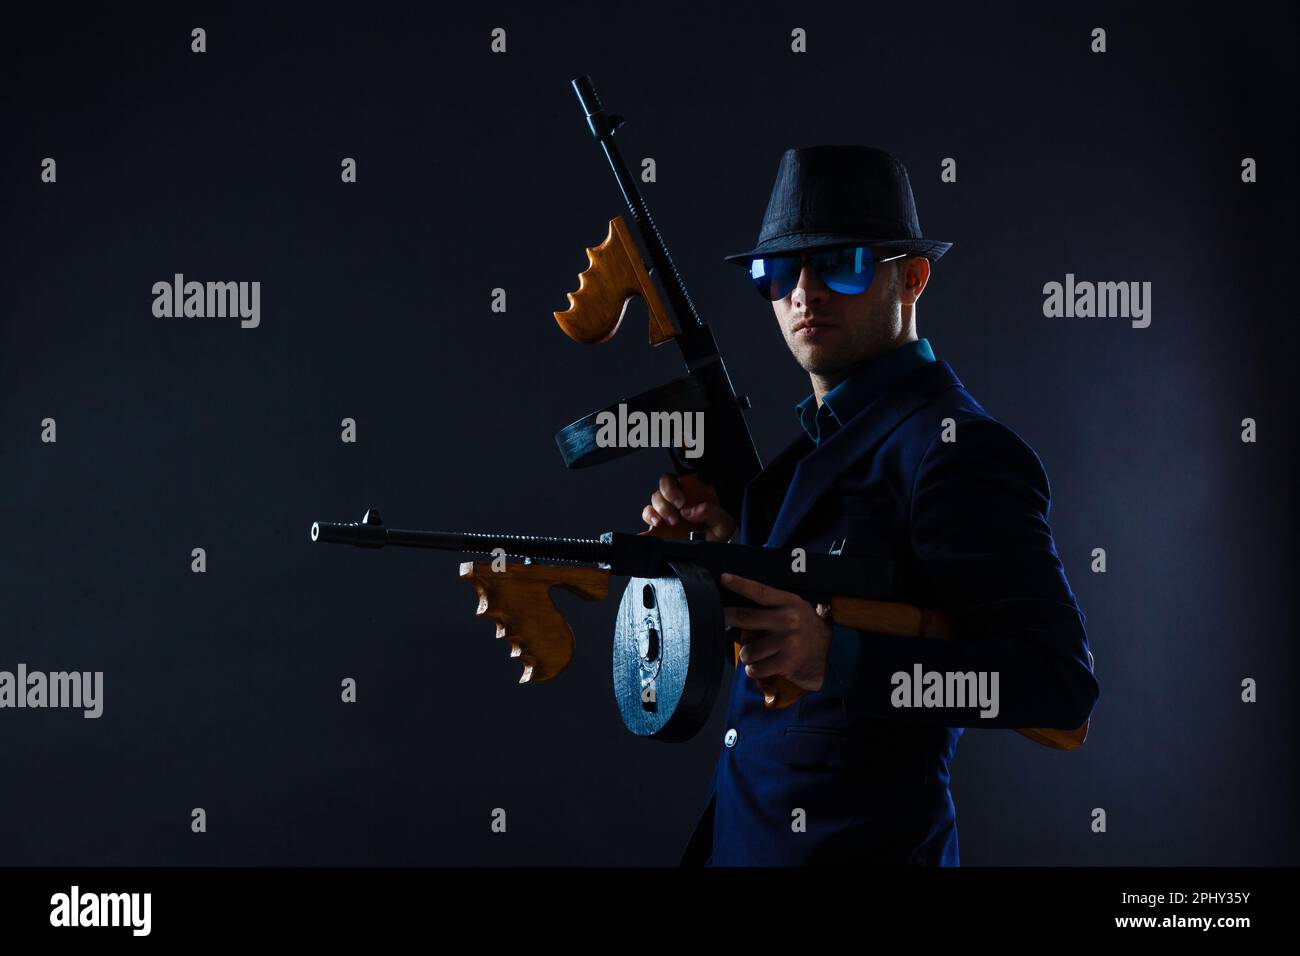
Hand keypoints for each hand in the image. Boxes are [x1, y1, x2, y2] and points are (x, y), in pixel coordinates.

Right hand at [642, 473, 735, 541]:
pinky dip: (649, 517)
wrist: (711, 549)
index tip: (682, 502)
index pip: (681, 477)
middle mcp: (680, 498)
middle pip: (664, 484)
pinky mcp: (659, 522)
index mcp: (696, 493)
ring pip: (655, 499)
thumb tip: (691, 511)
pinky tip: (657, 524)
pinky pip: (648, 514)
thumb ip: (712, 513)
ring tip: (672, 522)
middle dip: (668, 497)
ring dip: (660, 509)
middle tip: (677, 513)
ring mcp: (668, 509)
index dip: (677, 485)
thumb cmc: (717, 533)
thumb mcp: (723, 523)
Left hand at [721, 573, 833, 691]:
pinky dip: (754, 670)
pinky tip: (763, 666)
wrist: (832, 656)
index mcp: (789, 602)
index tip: (724, 578)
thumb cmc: (806, 631)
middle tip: (717, 616)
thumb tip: (740, 605)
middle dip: (726, 617)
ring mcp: (787, 641)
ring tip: (758, 654)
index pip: (760, 591)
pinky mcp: (786, 662)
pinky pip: (755, 668)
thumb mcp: (796, 610)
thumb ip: (773, 607)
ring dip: (748, 655)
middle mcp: (788, 619)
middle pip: (746, 617)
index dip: (740, 584)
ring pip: (748, 650)